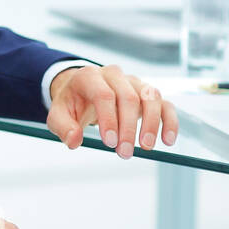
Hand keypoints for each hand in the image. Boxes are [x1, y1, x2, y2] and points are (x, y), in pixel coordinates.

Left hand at [46, 63, 178, 157]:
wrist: (83, 91)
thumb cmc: (72, 103)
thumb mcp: (58, 114)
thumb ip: (63, 127)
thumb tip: (74, 141)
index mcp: (90, 76)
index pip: (104, 94)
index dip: (109, 119)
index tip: (110, 143)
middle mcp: (114, 75)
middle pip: (129, 97)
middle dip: (128, 127)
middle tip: (124, 153)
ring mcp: (134, 82)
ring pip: (151, 96)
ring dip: (151, 123)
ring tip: (146, 147)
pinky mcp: (148, 93)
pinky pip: (164, 104)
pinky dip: (170, 121)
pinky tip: (168, 140)